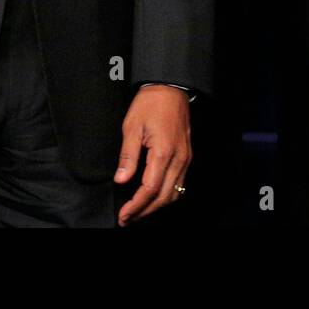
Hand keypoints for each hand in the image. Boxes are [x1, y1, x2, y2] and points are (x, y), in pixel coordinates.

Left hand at [115, 84, 190, 225]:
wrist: (170, 87)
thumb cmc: (150, 104)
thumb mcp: (132, 127)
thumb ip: (128, 156)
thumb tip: (121, 180)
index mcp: (164, 152)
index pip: (150, 189)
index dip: (136, 206)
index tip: (123, 215)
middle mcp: (178, 159)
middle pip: (164, 197)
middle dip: (145, 212)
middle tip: (128, 220)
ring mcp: (185, 158)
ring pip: (174, 193)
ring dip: (156, 206)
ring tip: (139, 212)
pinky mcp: (187, 155)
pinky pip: (179, 183)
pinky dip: (166, 195)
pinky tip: (154, 197)